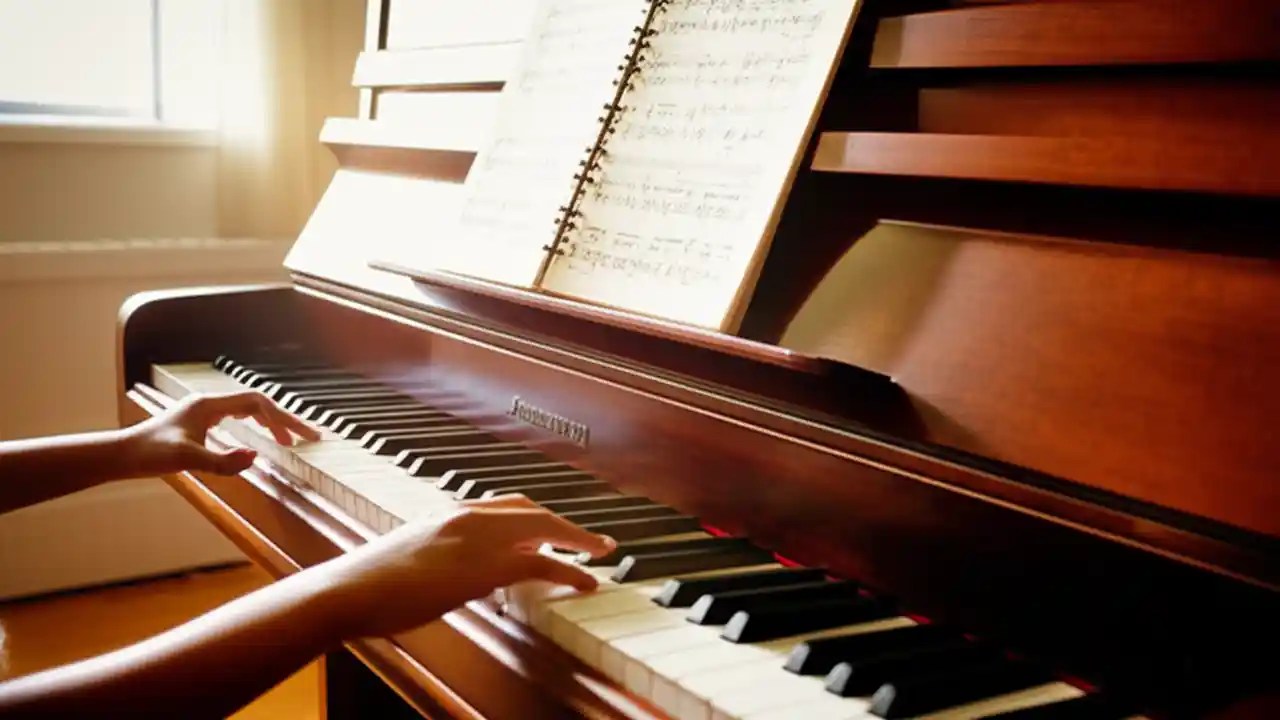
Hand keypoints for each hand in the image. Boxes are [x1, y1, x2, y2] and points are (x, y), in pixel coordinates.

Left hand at [122, 391, 318, 476]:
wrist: (121, 455)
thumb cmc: (150, 454)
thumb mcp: (188, 460)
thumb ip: (223, 462)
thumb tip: (255, 458)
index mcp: (210, 405)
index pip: (258, 404)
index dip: (284, 419)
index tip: (302, 436)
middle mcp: (209, 404)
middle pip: (257, 405)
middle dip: (284, 420)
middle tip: (306, 437)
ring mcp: (204, 412)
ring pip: (248, 410)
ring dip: (270, 422)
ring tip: (287, 440)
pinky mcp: (199, 422)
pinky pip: (236, 417)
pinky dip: (254, 425)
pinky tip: (258, 437)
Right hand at [318, 495, 615, 638]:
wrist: (350, 590)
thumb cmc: (369, 583)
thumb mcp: (410, 557)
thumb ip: (438, 556)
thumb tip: (454, 573)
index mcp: (449, 513)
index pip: (506, 505)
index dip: (537, 515)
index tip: (556, 525)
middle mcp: (467, 516)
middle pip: (532, 511)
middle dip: (567, 524)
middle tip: (594, 540)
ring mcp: (477, 538)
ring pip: (544, 528)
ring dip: (578, 540)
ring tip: (601, 554)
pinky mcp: (484, 566)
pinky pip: (540, 562)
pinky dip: (569, 569)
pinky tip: (584, 580)